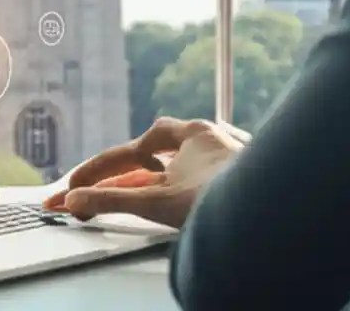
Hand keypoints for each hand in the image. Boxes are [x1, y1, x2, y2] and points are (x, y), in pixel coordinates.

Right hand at [42, 117, 247, 228]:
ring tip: (125, 192)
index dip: (100, 168)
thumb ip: (113, 200)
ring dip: (149, 180)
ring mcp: (230, 161)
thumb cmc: (222, 201)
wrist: (273, 215)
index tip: (77, 185)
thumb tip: (76, 198)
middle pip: (155, 154)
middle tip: (94, 190)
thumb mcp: (157, 202)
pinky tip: (173, 199)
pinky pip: (200, 179)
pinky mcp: (242, 181)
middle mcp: (213, 140)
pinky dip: (177, 188)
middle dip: (122, 173)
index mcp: (193, 134)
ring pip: (180, 166)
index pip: (134, 149)